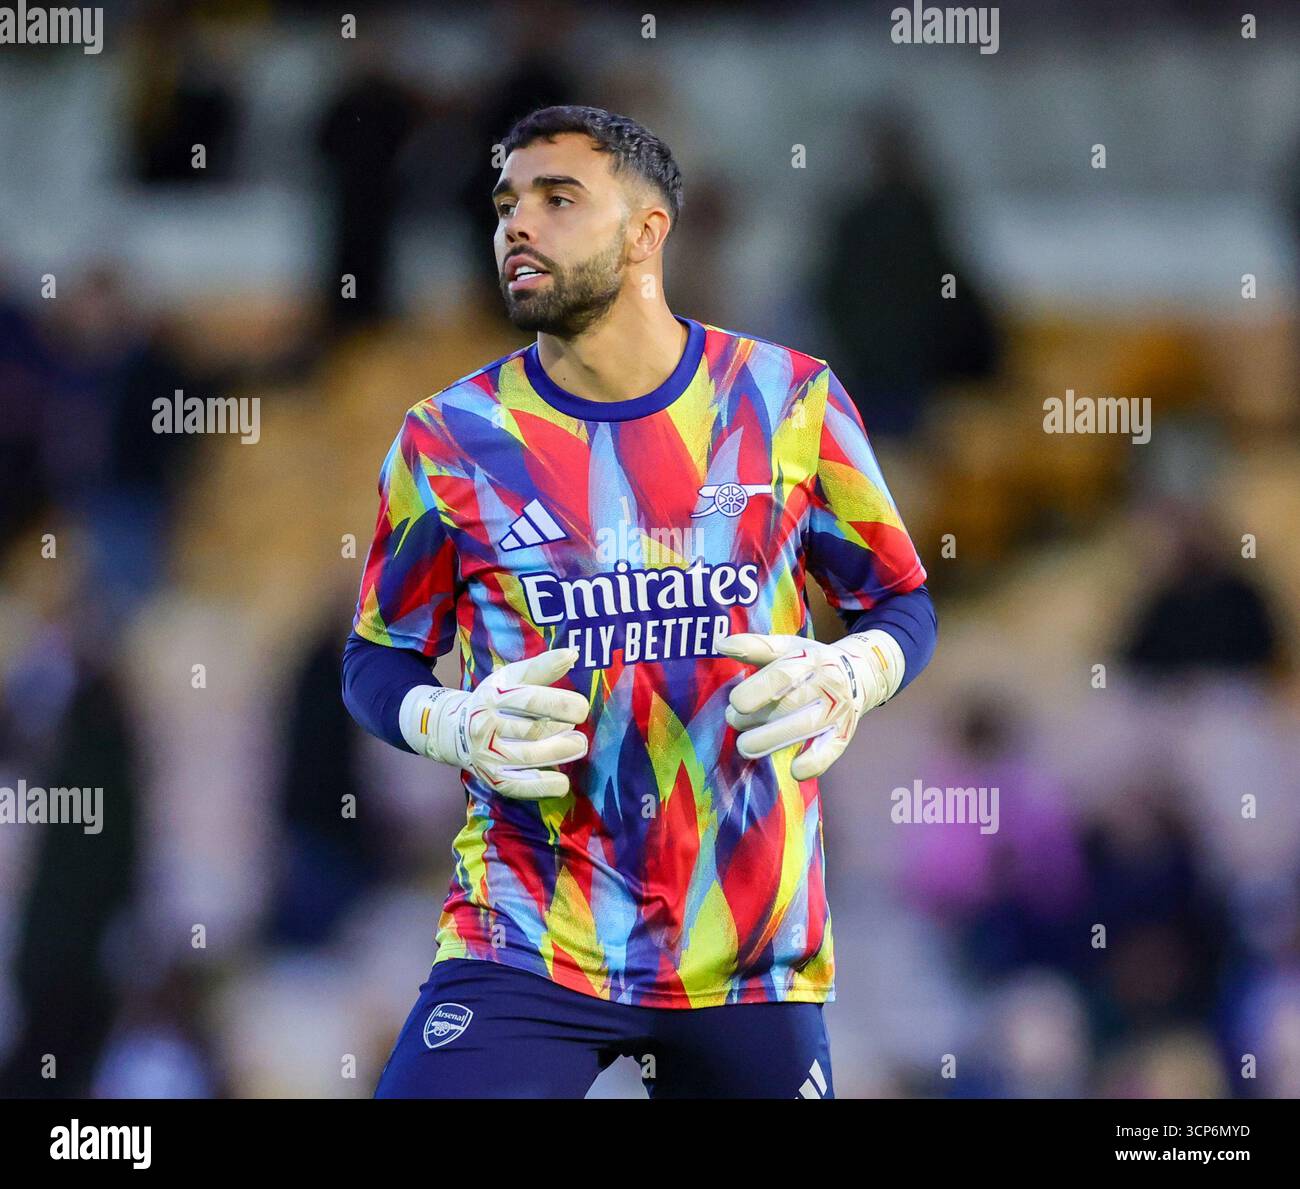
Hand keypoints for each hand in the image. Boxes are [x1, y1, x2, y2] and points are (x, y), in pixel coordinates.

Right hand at [401, 647, 590, 800]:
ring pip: (528, 757)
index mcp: (493, 696)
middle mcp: (486, 725)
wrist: (455, 731)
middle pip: (532, 730)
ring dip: (559, 753)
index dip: (559, 704)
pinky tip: (563, 782)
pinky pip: (519, 786)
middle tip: (579, 729)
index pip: (529, 700)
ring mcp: (487, 754)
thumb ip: (542, 668)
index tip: (582, 708)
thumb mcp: (510, 678)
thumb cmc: (494, 701)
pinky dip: (543, 786)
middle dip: (561, 729)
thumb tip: (572, 654)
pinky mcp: (492, 778)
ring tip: (578, 746)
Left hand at [716, 631, 902, 779]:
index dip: (757, 691)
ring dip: (771, 740)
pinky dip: (814, 763)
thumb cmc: (811, 662)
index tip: (735, 703)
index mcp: (810, 659)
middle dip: (756, 718)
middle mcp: (827, 684)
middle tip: (734, 721)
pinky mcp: (843, 735)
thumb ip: (756, 647)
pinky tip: (794, 770)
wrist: (859, 675)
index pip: (783, 675)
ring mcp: (837, 711)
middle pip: (790, 704)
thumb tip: (722, 644)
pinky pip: (830, 751)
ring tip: (745, 747)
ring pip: (805, 728)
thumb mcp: (788, 648)